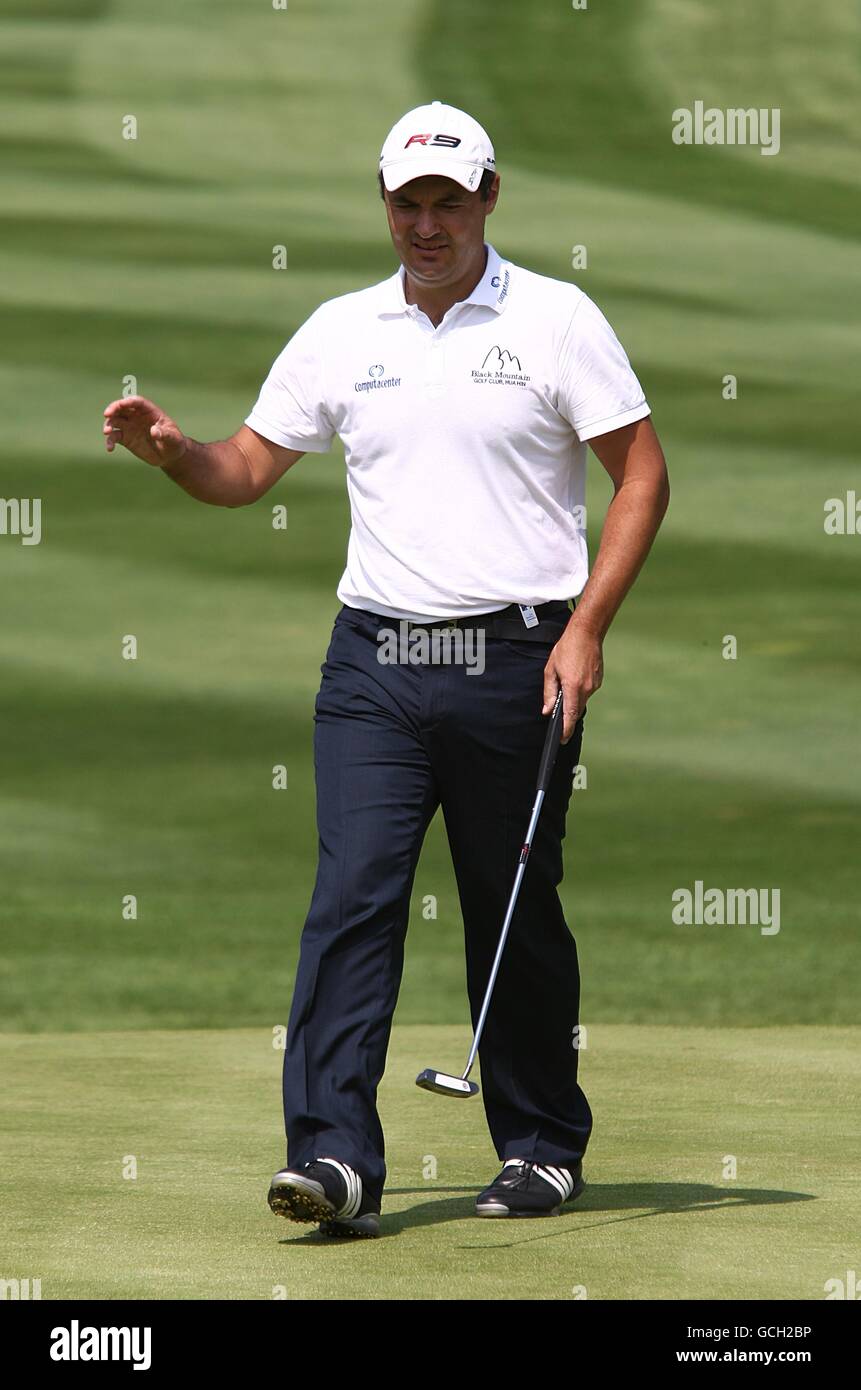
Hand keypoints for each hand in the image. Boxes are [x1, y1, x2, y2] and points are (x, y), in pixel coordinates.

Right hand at [102, 395, 186, 467]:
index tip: (122, 404)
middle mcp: (136, 416)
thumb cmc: (174, 442)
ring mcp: (129, 426)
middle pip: (121, 408)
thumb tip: (154, 432)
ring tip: (107, 432)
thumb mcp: (173, 438)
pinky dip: (110, 441)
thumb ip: (165, 434)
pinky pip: (114, 437)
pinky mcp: (125, 438)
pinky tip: (110, 449)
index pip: (137, 402)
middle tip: (107, 414)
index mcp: (149, 411)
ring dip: (108, 424)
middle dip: (113, 409)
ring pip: (114, 421)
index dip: (128, 401)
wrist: (169, 456)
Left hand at [542, 624, 603, 742]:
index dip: (566, 729)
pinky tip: (575, 677)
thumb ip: (549, 692)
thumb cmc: (567, 649)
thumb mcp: (551, 670)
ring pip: (581, 701)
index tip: (562, 739)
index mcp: (572, 687)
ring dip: (573, 698)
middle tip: (558, 714)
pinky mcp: (598, 681)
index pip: (570, 715)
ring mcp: (594, 685)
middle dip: (567, 714)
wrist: (587, 633)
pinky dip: (579, 690)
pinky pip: (587, 692)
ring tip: (566, 682)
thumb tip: (547, 710)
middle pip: (576, 710)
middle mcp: (586, 688)